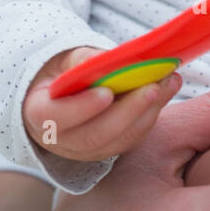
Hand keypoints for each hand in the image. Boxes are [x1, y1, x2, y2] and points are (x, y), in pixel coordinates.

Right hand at [22, 46, 181, 161]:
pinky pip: (129, 139)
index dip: (82, 108)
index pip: (56, 118)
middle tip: (153, 87)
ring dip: (148, 112)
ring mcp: (83, 151)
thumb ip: (80, 60)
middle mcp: (59, 140)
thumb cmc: (61, 71)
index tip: (107, 93)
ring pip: (117, 141)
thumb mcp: (62, 59)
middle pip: (94, 136)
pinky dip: (150, 116)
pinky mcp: (105, 150)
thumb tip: (100, 60)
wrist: (59, 93)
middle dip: (128, 111)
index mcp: (39, 113)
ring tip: (170, 82)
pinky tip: (165, 91)